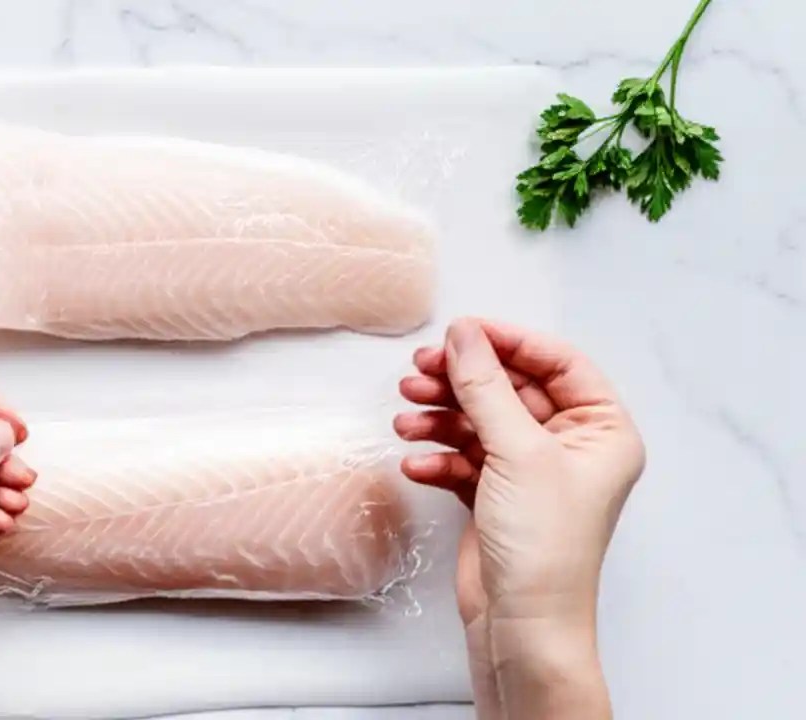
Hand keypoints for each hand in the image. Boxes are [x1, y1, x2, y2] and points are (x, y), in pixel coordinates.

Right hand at [395, 318, 644, 718]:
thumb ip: (486, 387)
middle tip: (419, 372)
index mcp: (601, 430)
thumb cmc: (545, 547)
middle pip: (510, 389)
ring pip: (480, 422)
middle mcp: (570, 446)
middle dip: (462, 381)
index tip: (461, 332)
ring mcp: (531, 472)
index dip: (507, 342)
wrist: (522, 622)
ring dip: (441, 418)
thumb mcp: (517, 452)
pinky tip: (416, 463)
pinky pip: (464, 458)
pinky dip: (438, 457)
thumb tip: (463, 334)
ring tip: (407, 419)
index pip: (557, 363)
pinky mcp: (497, 495)